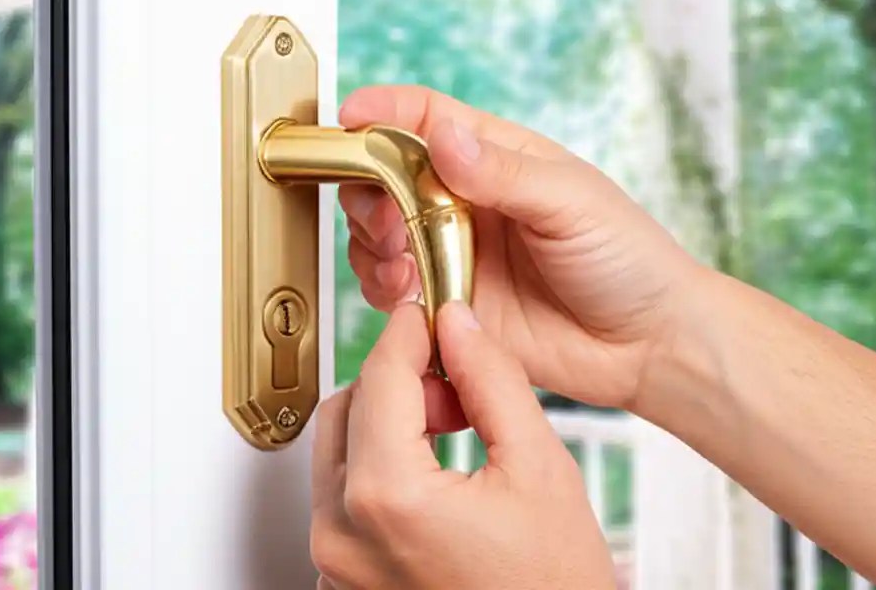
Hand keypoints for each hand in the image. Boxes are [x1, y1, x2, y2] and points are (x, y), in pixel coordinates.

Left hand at [310, 302, 615, 589]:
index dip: (409, 332)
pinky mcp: (341, 586)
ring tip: (452, 438)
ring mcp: (335, 568)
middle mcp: (341, 535)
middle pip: (346, 412)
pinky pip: (342, 506)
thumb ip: (492, 382)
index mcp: (387, 498)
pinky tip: (433, 483)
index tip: (430, 313)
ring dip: (386, 429)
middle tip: (454, 390)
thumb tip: (460, 325)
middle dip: (396, 384)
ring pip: (338, 457)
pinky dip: (377, 478)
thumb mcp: (540, 471)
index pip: (380, 376)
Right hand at [339, 85, 702, 409]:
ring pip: (378, 235)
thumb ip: (503, 172)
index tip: (350, 117)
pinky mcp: (446, 306)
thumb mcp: (571, 202)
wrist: (647, 346)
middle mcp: (465, 203)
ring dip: (372, 245)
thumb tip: (444, 137)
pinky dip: (382, 290)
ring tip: (403, 266)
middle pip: (385, 177)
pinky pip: (391, 291)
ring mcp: (452, 254)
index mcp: (497, 159)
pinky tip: (411, 297)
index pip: (426, 118)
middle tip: (386, 220)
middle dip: (368, 192)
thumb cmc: (628, 260)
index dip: (383, 111)